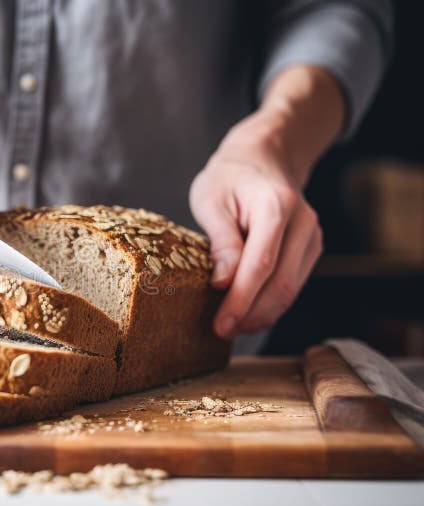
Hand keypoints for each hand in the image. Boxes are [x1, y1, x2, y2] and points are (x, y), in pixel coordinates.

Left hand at [189, 66, 343, 338]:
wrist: (263, 156)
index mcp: (276, 206)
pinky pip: (293, 282)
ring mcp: (312, 236)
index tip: (221, 324)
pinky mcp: (311, 247)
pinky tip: (249, 312)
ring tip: (233, 326)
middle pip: (281, 283)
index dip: (240, 300)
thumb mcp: (211, 199)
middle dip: (251, 314)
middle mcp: (303, 222)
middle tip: (223, 331)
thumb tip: (222, 282)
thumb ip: (221, 241)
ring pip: (292, 288)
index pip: (261, 265)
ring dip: (263, 314)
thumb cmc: (229, 176)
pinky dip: (272, 302)